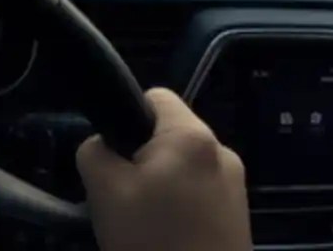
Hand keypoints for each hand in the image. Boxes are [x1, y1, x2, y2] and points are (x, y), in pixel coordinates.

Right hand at [76, 88, 250, 250]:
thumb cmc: (152, 241)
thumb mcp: (104, 191)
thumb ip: (95, 151)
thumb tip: (104, 147)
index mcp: (193, 136)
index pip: (153, 96)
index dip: (125, 117)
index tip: (113, 157)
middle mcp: (222, 151)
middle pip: (167, 135)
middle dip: (140, 158)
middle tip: (121, 195)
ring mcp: (236, 186)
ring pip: (180, 167)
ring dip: (158, 185)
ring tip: (142, 221)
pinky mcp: (238, 216)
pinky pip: (197, 193)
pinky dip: (177, 206)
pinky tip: (164, 236)